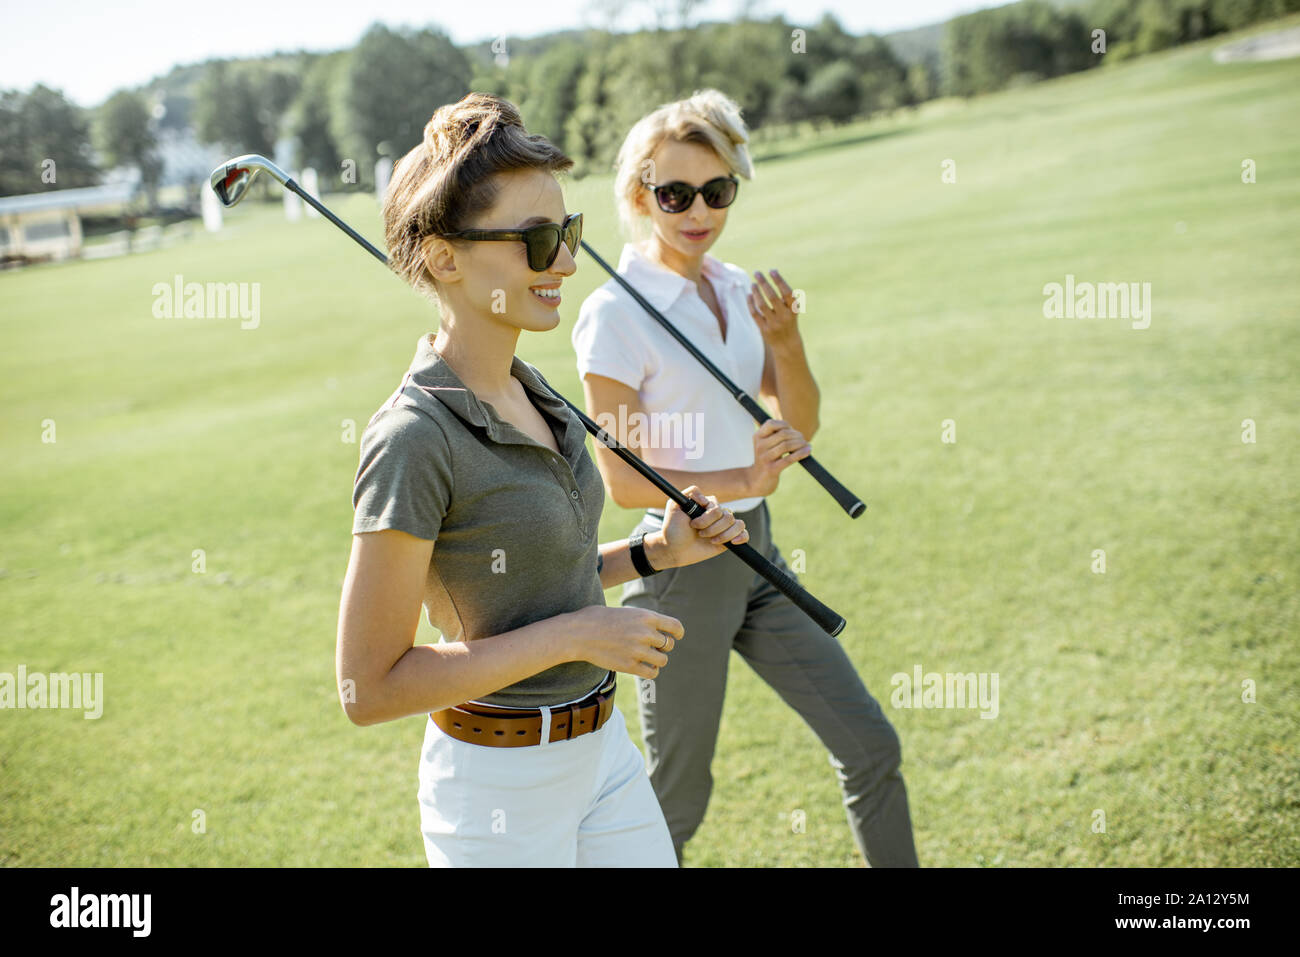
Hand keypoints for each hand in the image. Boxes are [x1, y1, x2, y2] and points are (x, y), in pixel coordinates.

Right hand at [563, 605, 683, 679]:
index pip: (675, 626)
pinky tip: (642, 667)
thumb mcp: (624, 612)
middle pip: (668, 644)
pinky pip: (652, 673)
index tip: (676, 637)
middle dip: (662, 647)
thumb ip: (642, 620)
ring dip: (657, 660)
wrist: (578, 633)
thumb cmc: (597, 619)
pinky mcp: (630, 666)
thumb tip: (656, 630)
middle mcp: (645, 633)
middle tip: (650, 647)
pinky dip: (650, 671)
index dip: (677, 633)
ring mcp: (638, 650)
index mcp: (646, 616)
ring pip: (662, 660)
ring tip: (645, 658)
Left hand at [653, 486, 748, 568]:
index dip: (706, 517)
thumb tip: (705, 496)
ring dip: (723, 535)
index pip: (716, 506)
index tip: (692, 524)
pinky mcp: (729, 538)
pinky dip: (741, 537)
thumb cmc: (673, 529)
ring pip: (737, 524)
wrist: (674, 549)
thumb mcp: (674, 507)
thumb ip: (689, 494)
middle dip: (712, 528)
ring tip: (710, 540)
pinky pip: (744, 533)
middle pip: (727, 516)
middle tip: (699, 533)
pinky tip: (732, 542)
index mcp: (707, 505)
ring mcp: (724, 526)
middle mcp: (717, 514)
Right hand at [747, 419, 810, 496]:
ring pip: (786, 445)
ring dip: (800, 444)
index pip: (771, 423)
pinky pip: (789, 459)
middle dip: (797, 435)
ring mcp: (765, 458)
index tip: (792, 431)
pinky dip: (801, 453)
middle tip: (803, 439)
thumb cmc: (767, 460)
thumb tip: (796, 432)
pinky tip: (808, 451)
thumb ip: (776, 435)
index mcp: (758, 437)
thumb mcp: (767, 445)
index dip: (785, 425)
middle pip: (782, 434)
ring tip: (806, 445)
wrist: (757, 481)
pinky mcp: (771, 469)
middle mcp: (760, 446)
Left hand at [748, 269, 800, 345]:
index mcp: (794, 309)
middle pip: (772, 297)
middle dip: (764, 283)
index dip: (779, 281)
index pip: (787, 292)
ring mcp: (774, 324)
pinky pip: (754, 314)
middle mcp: (785, 316)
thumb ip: (784, 294)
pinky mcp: (764, 329)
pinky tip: (749, 295)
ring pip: (762, 305)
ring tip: (753, 284)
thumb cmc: (788, 320)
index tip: (772, 271)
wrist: (787, 344)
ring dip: (756, 292)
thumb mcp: (791, 308)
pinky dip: (750, 303)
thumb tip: (773, 272)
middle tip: (757, 273)